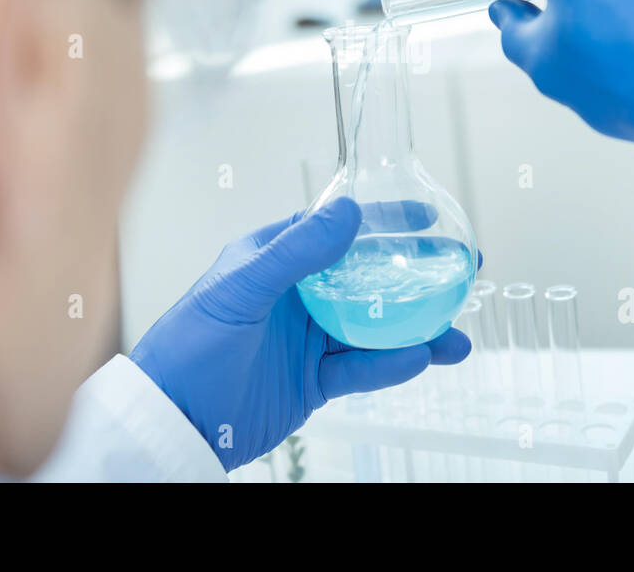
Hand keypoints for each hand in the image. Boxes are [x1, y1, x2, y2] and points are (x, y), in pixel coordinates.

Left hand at [128, 197, 471, 470]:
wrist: (173, 419)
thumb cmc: (188, 345)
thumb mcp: (242, 288)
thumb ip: (296, 252)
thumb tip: (348, 213)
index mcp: (275, 259)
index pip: (338, 230)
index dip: (383, 223)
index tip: (424, 218)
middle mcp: (297, 295)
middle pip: (368, 278)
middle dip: (415, 276)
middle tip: (460, 271)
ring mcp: (308, 338)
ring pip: (374, 327)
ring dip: (416, 330)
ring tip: (455, 336)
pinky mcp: (313, 380)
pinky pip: (361, 369)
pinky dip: (391, 366)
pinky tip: (418, 359)